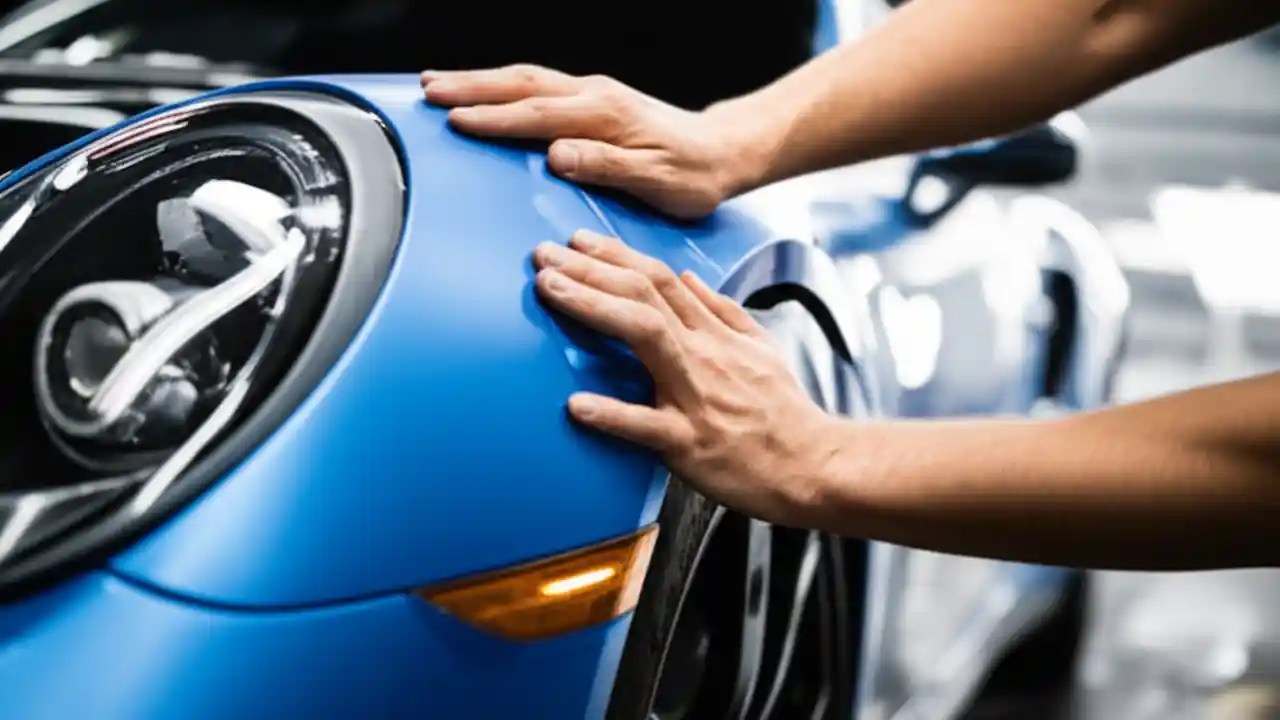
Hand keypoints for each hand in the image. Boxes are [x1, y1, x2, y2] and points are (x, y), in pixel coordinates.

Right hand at [421, 65, 759, 218]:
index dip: (495, 118)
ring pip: (526, 79)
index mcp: (606, 115)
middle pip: (523, 84)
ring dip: (480, 80)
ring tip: (437, 83)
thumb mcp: (658, 182)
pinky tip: (481, 91)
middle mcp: (595, 95)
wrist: (721, 152)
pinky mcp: (591, 99)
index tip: (456, 120)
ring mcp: (592, 93)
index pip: (539, 114)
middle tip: (428, 90)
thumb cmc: (692, 175)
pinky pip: (537, 86)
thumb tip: (558, 155)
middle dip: (472, 86)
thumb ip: (607, 167)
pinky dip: (502, 85)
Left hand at [531, 230, 835, 524]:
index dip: (617, 254)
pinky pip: (647, 425)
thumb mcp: (761, 349)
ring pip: (644, 337)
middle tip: (543, 253)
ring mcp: (695, 396)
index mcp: (715, 334)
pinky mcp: (690, 443)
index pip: (661, 279)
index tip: (579, 240)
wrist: (814, 466)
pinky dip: (612, 413)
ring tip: (550, 290)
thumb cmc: (783, 413)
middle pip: (644, 294)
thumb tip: (690, 277)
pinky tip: (575, 404)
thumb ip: (722, 311)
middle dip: (591, 268)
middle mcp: (703, 355)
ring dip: (593, 307)